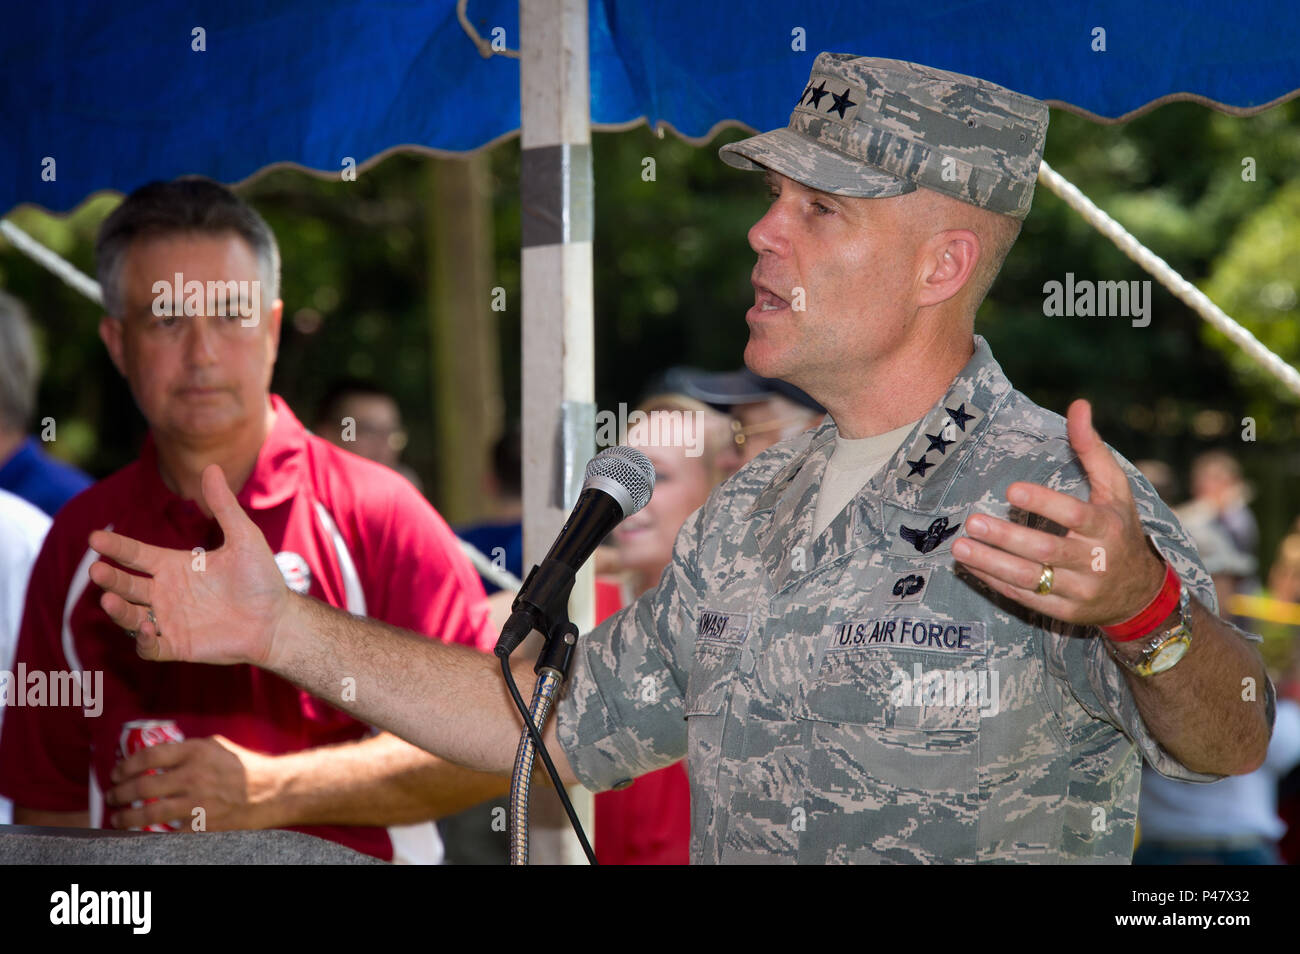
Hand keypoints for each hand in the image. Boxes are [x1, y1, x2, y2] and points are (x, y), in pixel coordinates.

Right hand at [88, 464, 289, 667]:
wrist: (278, 619)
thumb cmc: (261, 578)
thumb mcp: (243, 537)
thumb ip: (224, 506)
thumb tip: (210, 466)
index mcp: (175, 566)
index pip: (136, 555)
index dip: (116, 547)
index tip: (95, 538)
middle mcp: (166, 592)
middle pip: (127, 584)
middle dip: (110, 578)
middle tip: (97, 570)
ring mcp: (169, 620)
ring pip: (131, 616)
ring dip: (118, 610)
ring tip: (109, 600)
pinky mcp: (178, 646)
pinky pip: (150, 647)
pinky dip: (143, 641)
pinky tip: (147, 628)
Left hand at [106, 734, 278, 831]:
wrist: (272, 790)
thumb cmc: (245, 766)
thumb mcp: (217, 746)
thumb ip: (188, 750)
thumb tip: (157, 756)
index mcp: (195, 752)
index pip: (148, 756)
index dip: (126, 766)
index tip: (116, 773)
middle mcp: (194, 776)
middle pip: (143, 786)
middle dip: (120, 793)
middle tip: (112, 797)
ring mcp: (198, 802)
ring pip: (150, 813)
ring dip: (127, 817)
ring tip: (118, 818)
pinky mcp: (204, 824)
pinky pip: (169, 833)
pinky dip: (151, 835)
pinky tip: (141, 835)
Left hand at [951, 399, 1165, 626]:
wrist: (1140, 594)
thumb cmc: (1121, 530)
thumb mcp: (1116, 490)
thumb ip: (1092, 449)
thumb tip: (1078, 405)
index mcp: (1108, 527)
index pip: (1075, 516)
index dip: (1044, 504)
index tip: (1011, 490)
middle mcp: (1095, 561)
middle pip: (1046, 551)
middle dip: (1007, 537)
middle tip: (972, 521)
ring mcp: (1080, 591)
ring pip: (1032, 579)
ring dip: (992, 563)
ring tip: (960, 547)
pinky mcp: (1065, 612)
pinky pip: (1026, 598)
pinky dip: (995, 582)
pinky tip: (971, 567)